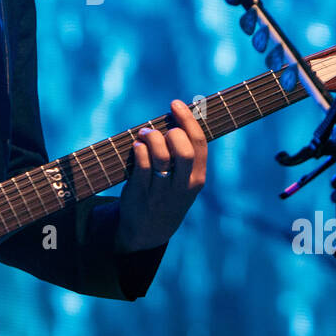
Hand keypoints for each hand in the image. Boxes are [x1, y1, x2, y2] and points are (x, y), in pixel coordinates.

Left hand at [117, 99, 207, 252]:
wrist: (148, 232)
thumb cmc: (167, 195)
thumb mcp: (184, 181)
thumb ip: (184, 154)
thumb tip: (176, 116)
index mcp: (197, 178)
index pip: (199, 143)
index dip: (188, 119)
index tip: (176, 103)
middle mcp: (182, 186)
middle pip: (183, 150)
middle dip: (171, 132)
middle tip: (160, 129)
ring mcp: (162, 191)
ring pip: (160, 156)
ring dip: (151, 138)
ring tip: (144, 134)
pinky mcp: (141, 193)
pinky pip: (142, 166)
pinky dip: (139, 151)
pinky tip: (136, 147)